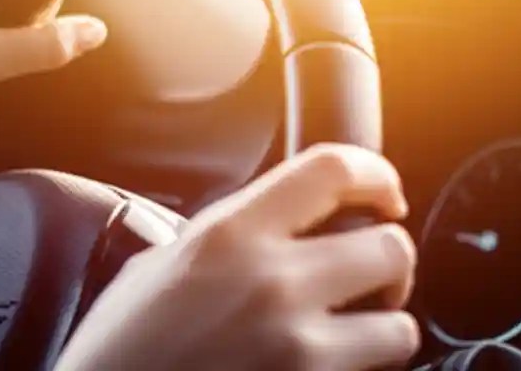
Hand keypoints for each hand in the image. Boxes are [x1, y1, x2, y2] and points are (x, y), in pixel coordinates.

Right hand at [57, 144, 419, 370]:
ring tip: (354, 333)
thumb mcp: (162, 264)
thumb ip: (228, 233)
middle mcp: (272, 285)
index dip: (377, 173)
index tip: (383, 193)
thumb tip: (282, 218)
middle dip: (388, 262)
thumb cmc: (122, 349)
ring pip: (399, 328)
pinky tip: (330, 367)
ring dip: (383, 329)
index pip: (334, 170)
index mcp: (231, 234)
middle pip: (390, 247)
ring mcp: (297, 349)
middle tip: (370, 276)